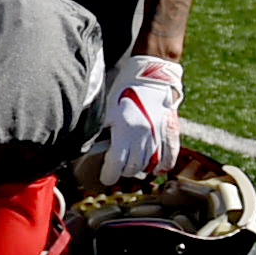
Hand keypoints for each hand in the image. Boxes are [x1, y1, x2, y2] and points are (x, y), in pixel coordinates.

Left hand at [96, 54, 185, 183]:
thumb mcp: (105, 109)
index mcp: (125, 130)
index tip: (105, 179)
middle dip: (124, 171)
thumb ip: (97, 128)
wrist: (151, 75)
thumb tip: (84, 146)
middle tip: (118, 170)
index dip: (109, 175)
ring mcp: (159, 134)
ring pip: (152, 162)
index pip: (116, 163)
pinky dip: (165, 164)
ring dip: (142, 169)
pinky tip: (158, 169)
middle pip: (134, 166)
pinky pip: (171, 154)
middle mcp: (143, 135)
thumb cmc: (123, 90)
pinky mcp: (171, 130)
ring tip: (134, 168)